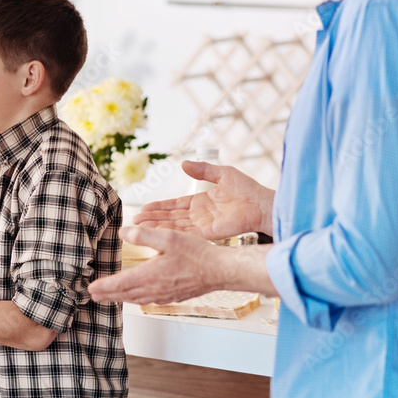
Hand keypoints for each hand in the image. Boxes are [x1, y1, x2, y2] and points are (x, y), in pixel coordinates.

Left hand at [89, 226, 225, 304]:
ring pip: (135, 299)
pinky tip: (136, 297)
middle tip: (92, 295)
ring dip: (120, 298)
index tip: (90, 288)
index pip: (120, 284)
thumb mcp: (168, 237)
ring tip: (108, 297)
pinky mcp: (173, 296)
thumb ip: (143, 235)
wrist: (220, 271)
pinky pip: (148, 300)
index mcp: (150, 275)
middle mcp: (155, 289)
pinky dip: (136, 299)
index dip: (104, 286)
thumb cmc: (197, 254)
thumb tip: (122, 232)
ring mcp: (164, 295)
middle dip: (107, 295)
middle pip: (125, 295)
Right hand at [134, 161, 274, 239]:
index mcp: (201, 202)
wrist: (262, 204)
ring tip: (140, 227)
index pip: (175, 205)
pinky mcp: (209, 233)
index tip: (144, 208)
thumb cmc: (248, 189)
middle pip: (171, 217)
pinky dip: (172, 233)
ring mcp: (203, 225)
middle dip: (152, 219)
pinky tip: (159, 232)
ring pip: (175, 226)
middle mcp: (199, 215)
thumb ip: (203, 169)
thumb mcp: (222, 174)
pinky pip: (187, 233)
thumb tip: (183, 163)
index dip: (159, 207)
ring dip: (157, 226)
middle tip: (135, 220)